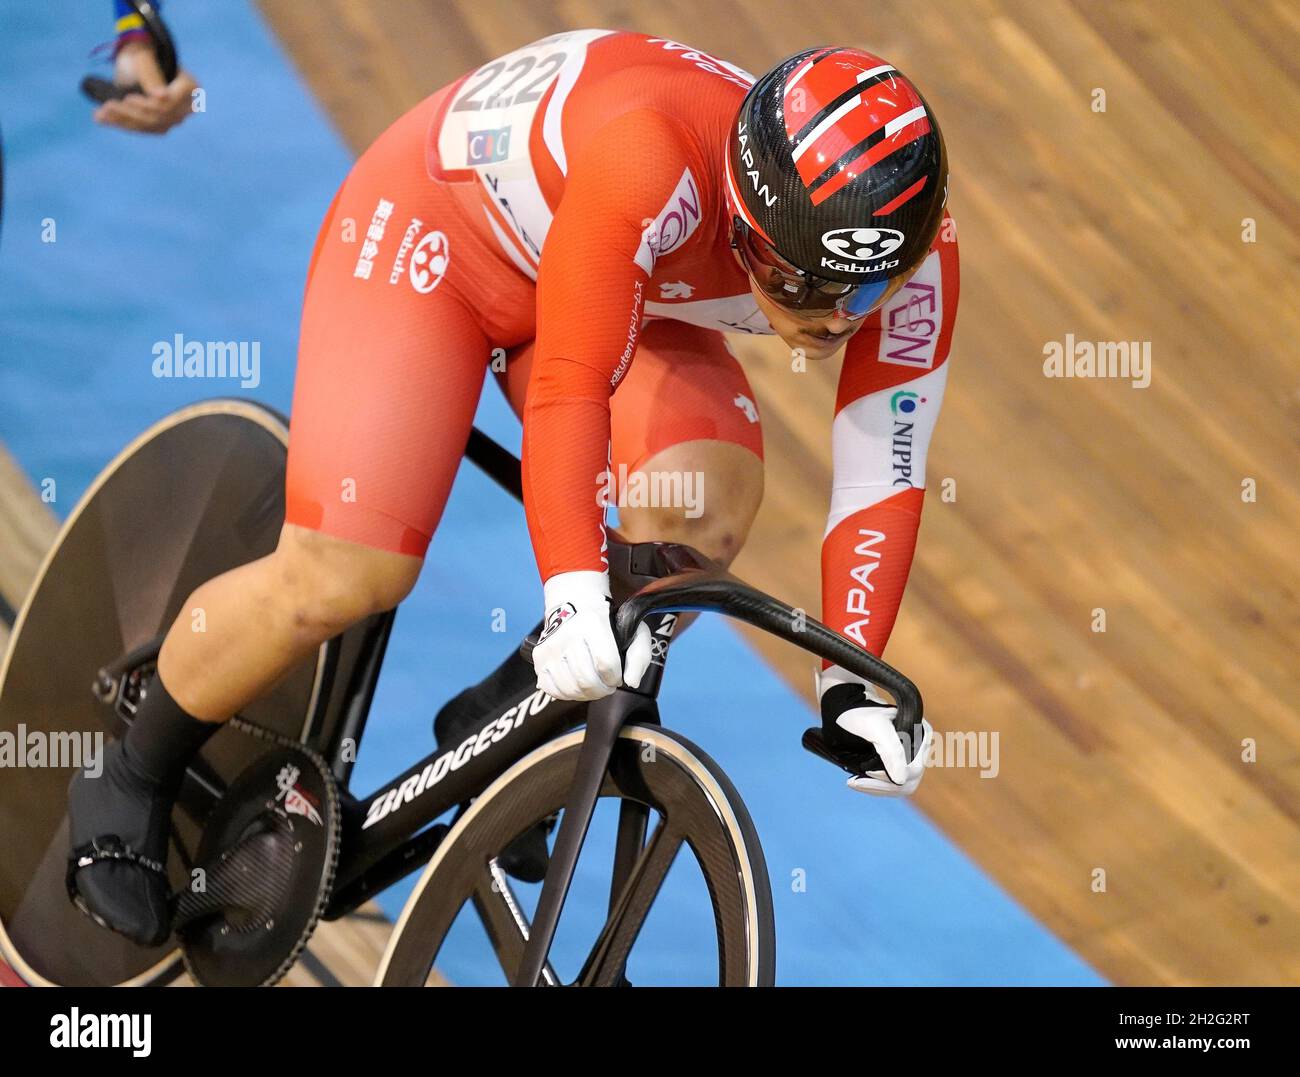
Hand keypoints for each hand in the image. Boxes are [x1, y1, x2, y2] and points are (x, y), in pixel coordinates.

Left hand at [95, 40, 197, 133]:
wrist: (137, 62)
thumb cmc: (143, 55)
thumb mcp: (144, 58)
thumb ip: (151, 74)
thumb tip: (159, 97)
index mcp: (189, 87)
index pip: (171, 101)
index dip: (151, 103)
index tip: (129, 98)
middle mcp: (185, 107)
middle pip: (159, 115)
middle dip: (131, 111)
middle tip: (109, 103)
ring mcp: (173, 119)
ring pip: (149, 125)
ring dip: (123, 119)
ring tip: (101, 112)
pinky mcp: (158, 126)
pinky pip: (140, 128)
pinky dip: (120, 123)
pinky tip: (101, 118)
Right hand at [532, 571, 651, 700]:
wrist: (573, 601)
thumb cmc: (607, 620)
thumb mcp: (632, 629)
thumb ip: (639, 657)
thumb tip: (631, 683)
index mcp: (593, 623)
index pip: (606, 664)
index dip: (615, 678)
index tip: (617, 677)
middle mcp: (568, 633)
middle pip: (587, 679)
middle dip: (602, 689)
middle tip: (607, 686)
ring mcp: (551, 646)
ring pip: (570, 687)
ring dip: (587, 694)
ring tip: (594, 686)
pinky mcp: (539, 657)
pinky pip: (552, 689)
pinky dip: (567, 694)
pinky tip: (577, 686)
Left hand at [816, 665, 931, 796]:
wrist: (842, 707)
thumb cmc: (858, 713)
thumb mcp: (874, 727)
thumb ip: (891, 751)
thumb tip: (901, 780)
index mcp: (921, 734)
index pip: (913, 770)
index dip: (889, 777)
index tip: (866, 771)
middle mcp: (919, 746)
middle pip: (908, 781)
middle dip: (881, 786)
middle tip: (854, 781)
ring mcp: (908, 755)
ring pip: (900, 786)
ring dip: (876, 787)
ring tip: (853, 781)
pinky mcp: (896, 762)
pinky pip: (892, 784)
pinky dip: (875, 786)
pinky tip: (857, 781)